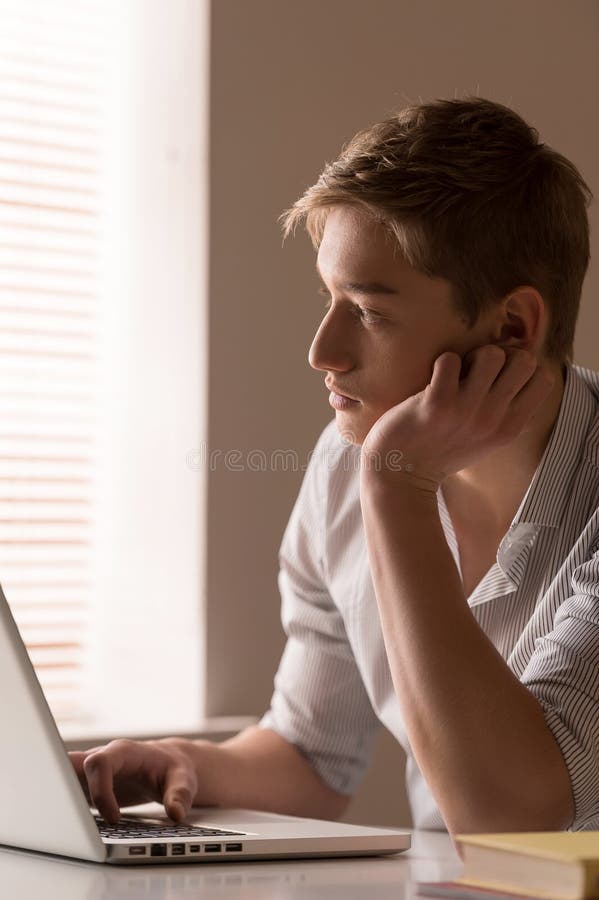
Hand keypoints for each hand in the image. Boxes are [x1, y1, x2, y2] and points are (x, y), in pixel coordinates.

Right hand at [69, 737, 200, 824]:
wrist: (168, 765)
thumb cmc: (173, 770)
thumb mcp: (184, 781)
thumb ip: (180, 796)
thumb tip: (176, 813)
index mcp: (123, 752)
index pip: (99, 764)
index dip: (100, 791)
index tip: (114, 819)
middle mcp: (103, 758)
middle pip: (70, 764)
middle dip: (61, 785)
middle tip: (63, 816)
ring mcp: (93, 771)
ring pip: (63, 778)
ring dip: (60, 800)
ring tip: (58, 826)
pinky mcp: (88, 785)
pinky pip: (69, 793)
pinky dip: (65, 808)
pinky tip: (68, 828)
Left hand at [360, 345, 555, 490]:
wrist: (401, 476)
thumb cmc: (442, 450)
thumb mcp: (487, 438)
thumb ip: (506, 410)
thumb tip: (520, 363)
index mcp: (510, 427)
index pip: (544, 378)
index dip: (522, 366)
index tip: (499, 376)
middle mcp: (494, 419)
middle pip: (524, 360)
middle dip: (502, 355)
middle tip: (476, 371)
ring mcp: (466, 412)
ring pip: (492, 354)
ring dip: (472, 355)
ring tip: (456, 374)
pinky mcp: (436, 404)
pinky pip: (450, 360)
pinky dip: (441, 363)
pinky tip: (434, 380)